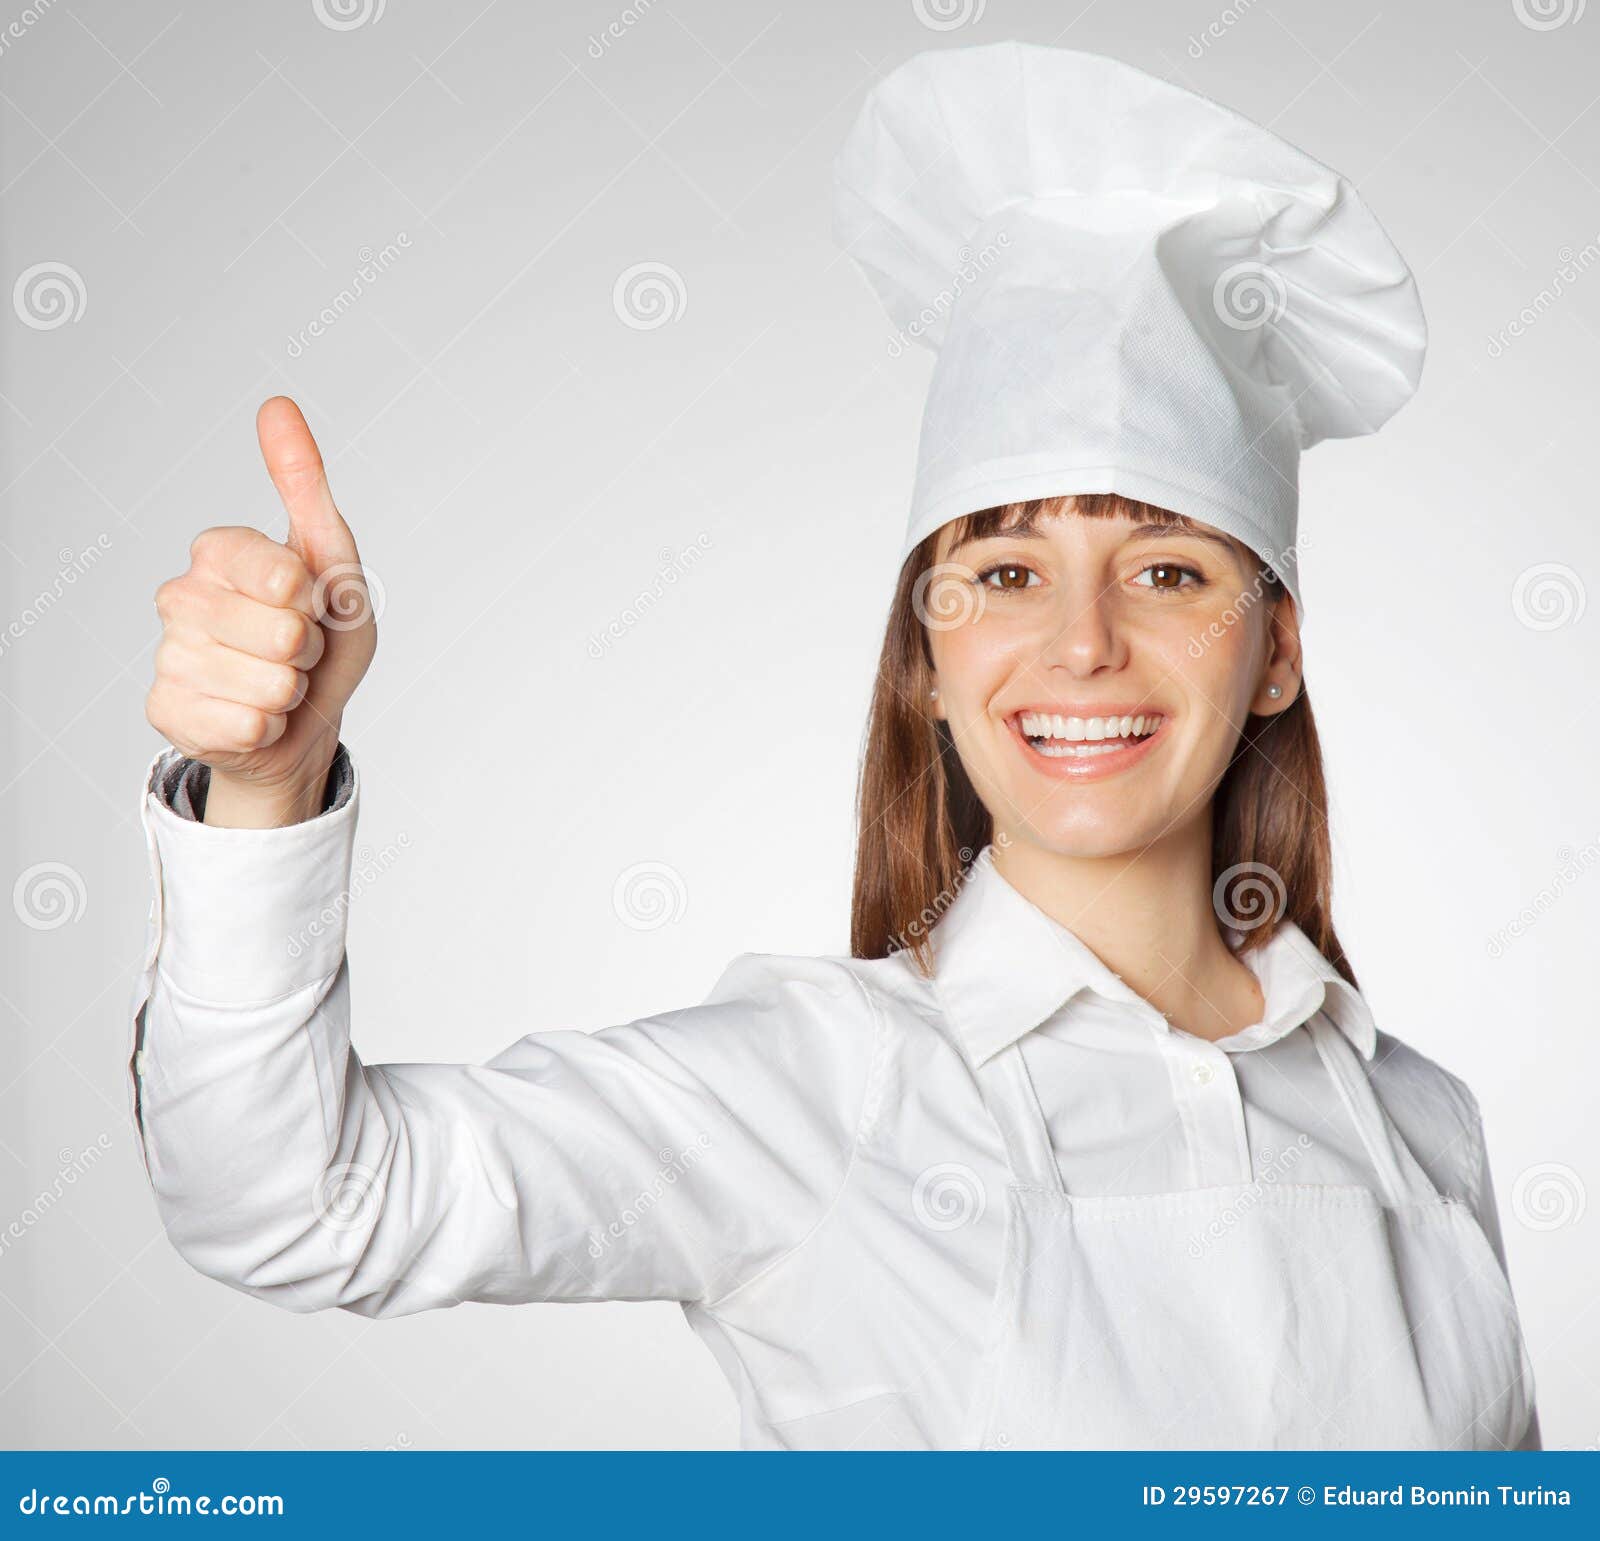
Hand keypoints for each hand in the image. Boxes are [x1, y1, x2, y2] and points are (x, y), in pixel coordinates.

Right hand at [145, 397, 377, 826]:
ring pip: (268, 685)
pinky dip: (268, 728)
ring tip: (280, 682)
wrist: (304, 720)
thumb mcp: (334, 560)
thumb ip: (305, 486)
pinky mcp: (167, 711)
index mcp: (218, 551)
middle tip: (299, 651)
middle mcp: (181, 596)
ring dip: (292, 692)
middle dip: (311, 651)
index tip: (310, 602)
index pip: (284, 575)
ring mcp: (170, 655)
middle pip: (284, 634)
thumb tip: (277, 405)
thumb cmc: (322, 636)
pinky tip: (255, 717)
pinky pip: (245, 726)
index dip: (316, 602)